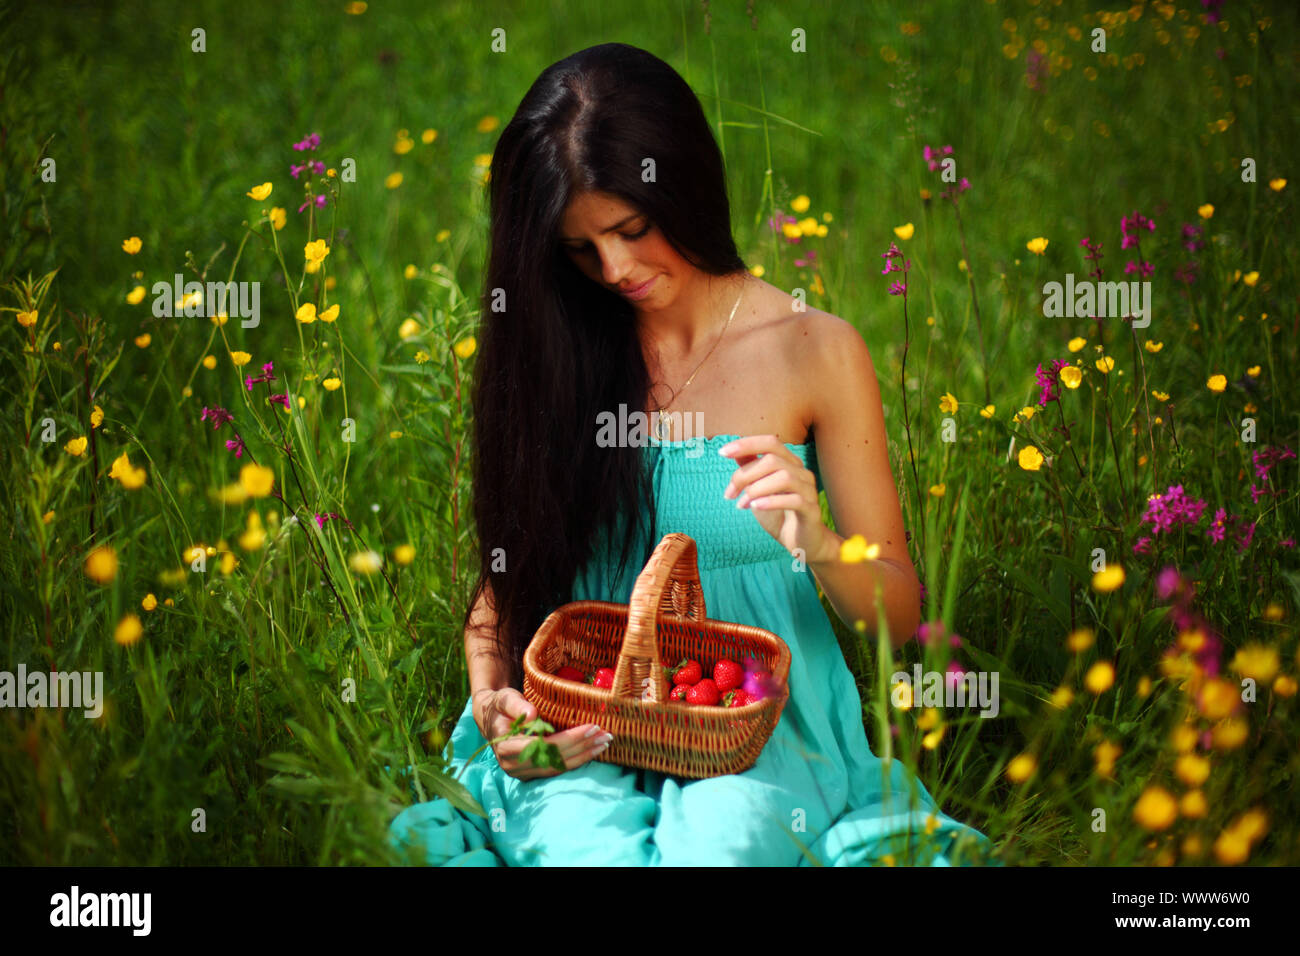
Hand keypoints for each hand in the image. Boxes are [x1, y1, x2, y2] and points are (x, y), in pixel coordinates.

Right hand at [474, 687, 613, 780]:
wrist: (492, 719)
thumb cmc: (499, 706)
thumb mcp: (504, 698)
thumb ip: (515, 705)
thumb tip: (532, 716)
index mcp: (506, 748)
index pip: (544, 745)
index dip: (569, 738)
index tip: (591, 727)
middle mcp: (514, 766)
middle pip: (554, 758)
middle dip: (582, 747)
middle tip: (605, 735)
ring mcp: (523, 773)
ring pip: (558, 767)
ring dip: (584, 756)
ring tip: (605, 743)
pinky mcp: (532, 773)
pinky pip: (557, 769)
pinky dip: (577, 760)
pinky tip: (593, 751)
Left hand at [719, 434, 836, 562]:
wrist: (802, 542)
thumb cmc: (778, 514)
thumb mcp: (758, 490)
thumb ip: (750, 470)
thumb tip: (733, 451)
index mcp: (789, 463)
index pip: (770, 442)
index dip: (747, 444)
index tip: (722, 453)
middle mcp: (801, 472)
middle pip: (772, 460)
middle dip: (745, 475)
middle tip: (729, 494)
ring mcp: (809, 490)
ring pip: (785, 477)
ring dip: (756, 490)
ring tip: (742, 504)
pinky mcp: (812, 510)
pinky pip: (795, 500)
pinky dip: (771, 502)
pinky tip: (756, 507)